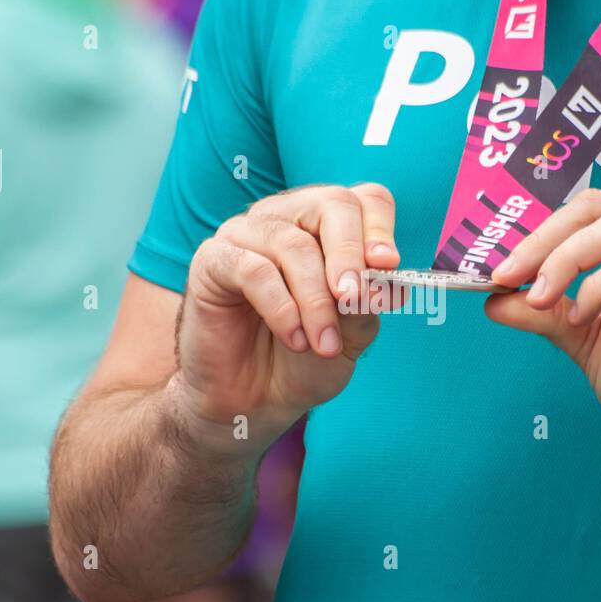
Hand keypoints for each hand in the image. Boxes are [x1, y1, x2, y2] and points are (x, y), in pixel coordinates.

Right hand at [174, 183, 398, 455]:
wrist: (255, 401)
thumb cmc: (304, 360)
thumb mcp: (351, 336)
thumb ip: (366, 303)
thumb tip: (386, 282)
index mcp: (328, 227)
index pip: (365, 200)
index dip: (380, 229)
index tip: (387, 265)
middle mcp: (289, 218)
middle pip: (332, 206)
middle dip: (349, 256)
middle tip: (353, 300)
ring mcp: (248, 233)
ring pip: (293, 245)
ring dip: (316, 300)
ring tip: (323, 344)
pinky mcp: (213, 259)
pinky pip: (252, 270)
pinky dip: (281, 308)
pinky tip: (293, 339)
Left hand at [488, 190, 600, 489]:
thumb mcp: (583, 339)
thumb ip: (545, 314)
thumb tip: (494, 299)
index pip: (585, 211)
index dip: (536, 232)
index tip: (498, 269)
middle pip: (596, 208)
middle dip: (542, 240)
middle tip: (506, 275)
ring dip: (564, 259)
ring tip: (540, 299)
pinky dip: (599, 287)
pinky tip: (583, 317)